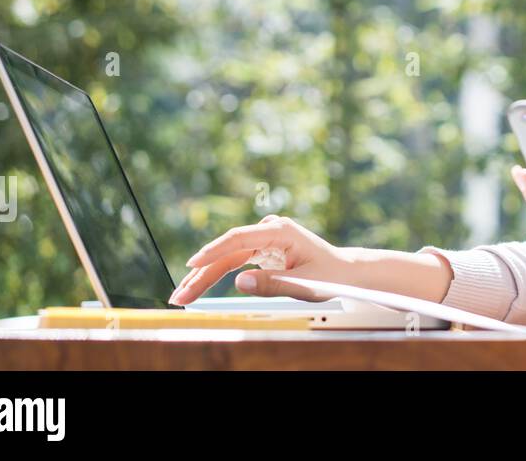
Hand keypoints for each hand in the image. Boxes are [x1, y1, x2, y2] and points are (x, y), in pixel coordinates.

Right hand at [168, 215, 356, 304]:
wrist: (345, 271)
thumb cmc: (330, 275)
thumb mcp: (303, 284)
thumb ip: (271, 284)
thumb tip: (239, 283)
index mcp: (280, 231)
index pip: (238, 239)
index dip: (213, 252)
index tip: (192, 264)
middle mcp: (270, 230)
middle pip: (227, 251)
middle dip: (201, 273)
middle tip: (179, 295)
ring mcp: (265, 237)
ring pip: (228, 256)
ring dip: (205, 275)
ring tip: (182, 295)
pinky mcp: (263, 248)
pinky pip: (235, 260)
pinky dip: (218, 273)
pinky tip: (199, 285)